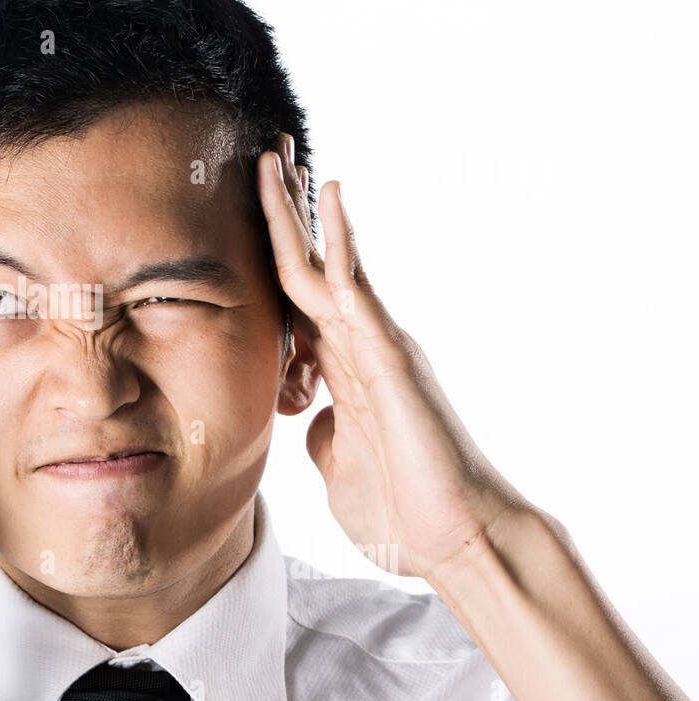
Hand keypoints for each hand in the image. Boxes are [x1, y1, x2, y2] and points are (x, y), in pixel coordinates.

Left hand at [260, 134, 529, 581]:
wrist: (452, 544)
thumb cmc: (402, 512)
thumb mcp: (338, 464)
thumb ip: (322, 432)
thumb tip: (309, 415)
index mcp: (341, 371)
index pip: (295, 301)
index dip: (270, 258)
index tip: (248, 219)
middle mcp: (359, 346)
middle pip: (308, 267)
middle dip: (284, 214)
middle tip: (263, 156)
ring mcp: (375, 344)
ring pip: (327, 262)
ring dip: (298, 210)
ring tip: (276, 156)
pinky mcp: (389, 353)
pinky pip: (356, 285)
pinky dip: (339, 239)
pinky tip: (326, 194)